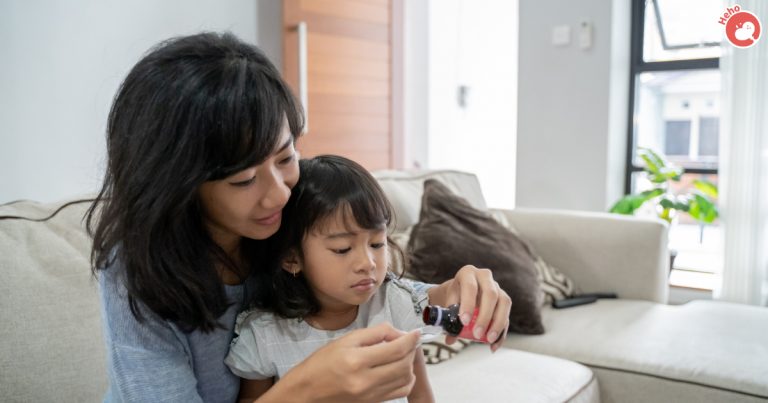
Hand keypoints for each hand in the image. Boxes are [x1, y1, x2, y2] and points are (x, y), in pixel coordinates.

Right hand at [272, 323, 419, 402]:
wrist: (306, 392)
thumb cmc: (321, 363)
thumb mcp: (345, 340)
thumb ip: (374, 333)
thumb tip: (398, 332)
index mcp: (357, 360)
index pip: (396, 349)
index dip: (411, 338)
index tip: (416, 332)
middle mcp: (366, 380)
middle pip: (404, 364)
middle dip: (411, 350)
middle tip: (408, 341)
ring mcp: (370, 395)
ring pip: (406, 379)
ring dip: (410, 364)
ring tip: (402, 354)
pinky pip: (400, 392)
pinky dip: (406, 380)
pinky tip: (400, 370)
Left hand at [427, 265, 511, 351]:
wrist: (461, 292)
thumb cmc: (454, 296)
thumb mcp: (448, 303)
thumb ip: (449, 319)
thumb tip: (451, 338)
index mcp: (467, 273)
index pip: (470, 287)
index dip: (468, 304)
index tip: (464, 322)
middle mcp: (485, 276)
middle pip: (490, 294)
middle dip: (485, 317)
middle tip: (477, 335)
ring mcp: (497, 287)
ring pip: (504, 303)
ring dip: (497, 324)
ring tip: (488, 340)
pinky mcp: (504, 300)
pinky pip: (507, 315)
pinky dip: (501, 332)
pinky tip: (493, 345)